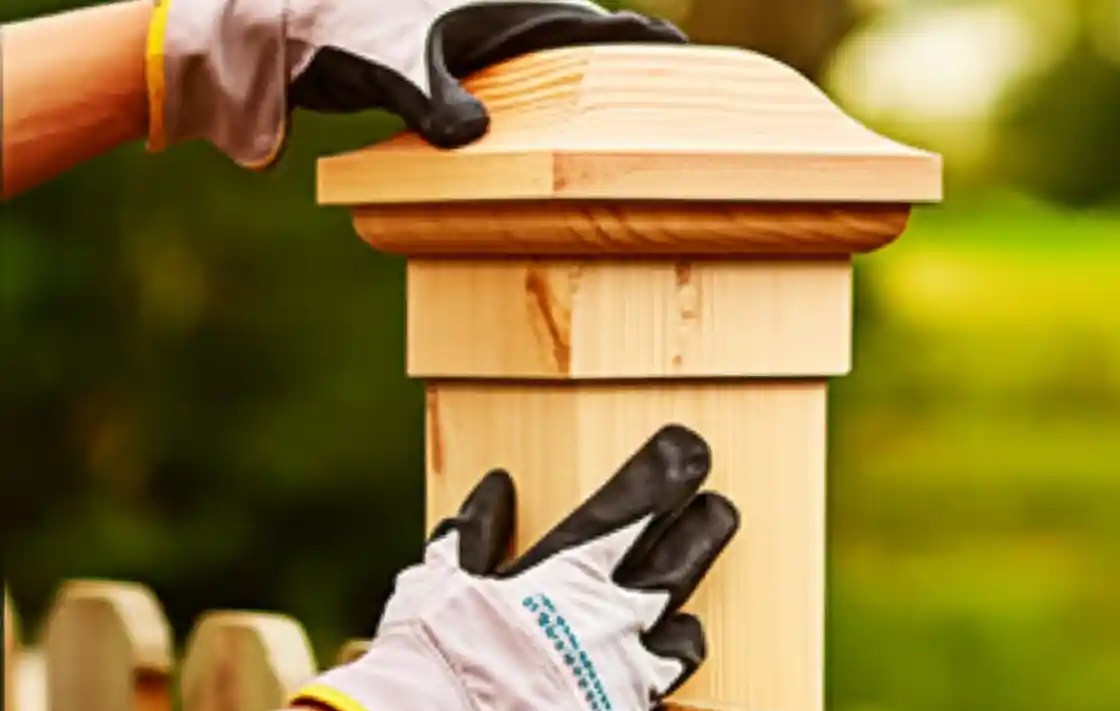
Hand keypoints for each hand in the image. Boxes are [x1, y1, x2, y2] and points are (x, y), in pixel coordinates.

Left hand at [148, 0, 685, 166]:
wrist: (294, 27)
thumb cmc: (349, 31)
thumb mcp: (396, 67)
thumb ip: (437, 99)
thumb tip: (473, 136)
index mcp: (512, 12)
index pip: (599, 27)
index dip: (647, 42)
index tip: (689, 58)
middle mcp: (510, 27)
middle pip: (589, 53)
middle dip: (630, 77)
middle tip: (674, 110)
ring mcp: (490, 52)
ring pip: (558, 77)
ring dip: (589, 102)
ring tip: (627, 137)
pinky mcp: (468, 77)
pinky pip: (526, 98)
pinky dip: (548, 119)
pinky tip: (552, 151)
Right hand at [292, 425, 738, 710]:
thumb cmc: (434, 661)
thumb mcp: (438, 584)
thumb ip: (471, 536)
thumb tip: (494, 491)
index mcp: (568, 576)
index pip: (633, 508)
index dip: (665, 475)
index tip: (688, 449)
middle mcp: (609, 622)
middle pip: (679, 565)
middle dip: (704, 532)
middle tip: (720, 510)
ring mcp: (622, 678)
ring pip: (683, 641)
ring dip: (685, 624)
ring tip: (684, 617)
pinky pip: (657, 700)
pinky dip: (649, 688)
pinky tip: (641, 685)